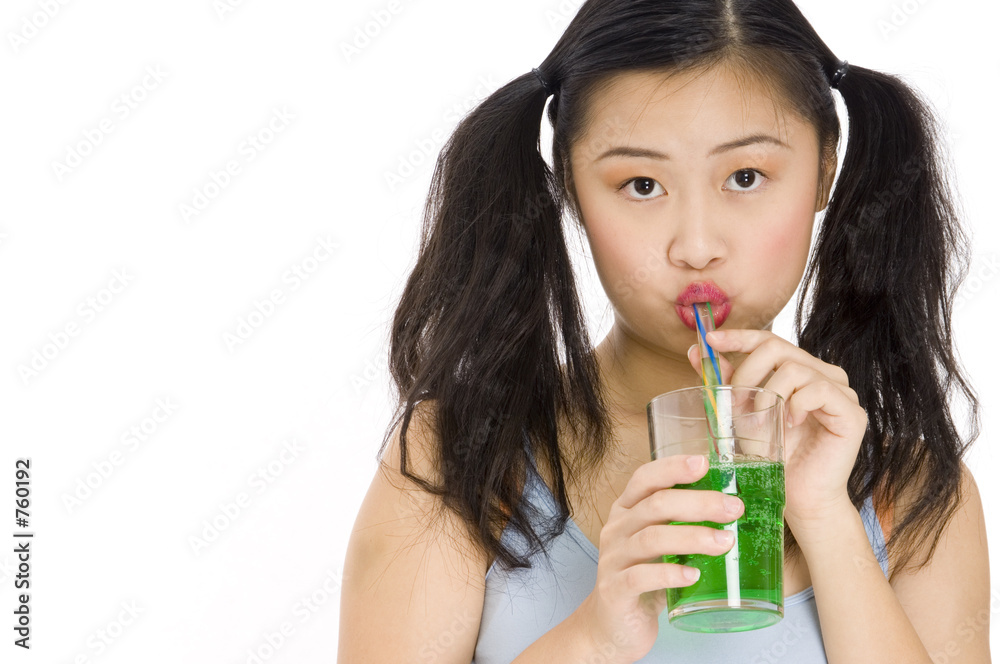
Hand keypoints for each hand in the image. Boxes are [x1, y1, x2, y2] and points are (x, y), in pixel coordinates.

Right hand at [577, 454, 744, 662]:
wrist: (611, 626)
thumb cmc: (644, 579)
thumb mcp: (659, 546)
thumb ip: (682, 525)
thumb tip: (733, 508)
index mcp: (626, 511)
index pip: (645, 478)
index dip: (673, 468)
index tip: (704, 462)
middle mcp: (617, 529)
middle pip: (656, 504)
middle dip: (699, 502)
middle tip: (734, 507)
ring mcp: (613, 559)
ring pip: (652, 538)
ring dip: (693, 537)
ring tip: (725, 542)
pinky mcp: (615, 590)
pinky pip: (641, 577)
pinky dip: (669, 574)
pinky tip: (693, 576)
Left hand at [686, 329, 867, 529]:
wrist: (798, 496)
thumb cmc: (772, 456)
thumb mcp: (742, 413)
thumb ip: (726, 381)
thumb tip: (696, 350)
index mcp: (799, 370)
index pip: (768, 339)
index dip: (739, 336)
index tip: (710, 338)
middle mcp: (822, 374)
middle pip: (777, 347)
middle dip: (747, 373)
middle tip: (734, 403)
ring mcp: (841, 391)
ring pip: (795, 367)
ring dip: (768, 393)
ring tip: (759, 420)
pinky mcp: (852, 411)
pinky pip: (818, 390)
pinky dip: (795, 405)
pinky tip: (788, 424)